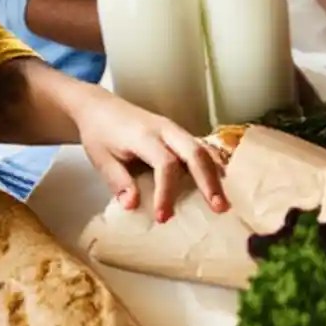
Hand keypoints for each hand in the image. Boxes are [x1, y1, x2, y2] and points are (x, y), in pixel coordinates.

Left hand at [71, 89, 227, 222]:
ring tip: (225, 201)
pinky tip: (223, 182)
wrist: (100, 108)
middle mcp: (166, 130)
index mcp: (144, 136)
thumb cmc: (100, 134)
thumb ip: (118, 181)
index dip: (167, 192)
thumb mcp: (101, 159)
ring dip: (216, 175)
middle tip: (218, 208)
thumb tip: (133, 205)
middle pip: (195, 153)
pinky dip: (215, 165)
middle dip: (208, 182)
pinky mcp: (180, 134)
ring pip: (204, 150)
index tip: (163, 217)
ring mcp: (176, 130)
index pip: (165, 164)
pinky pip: (203, 147)